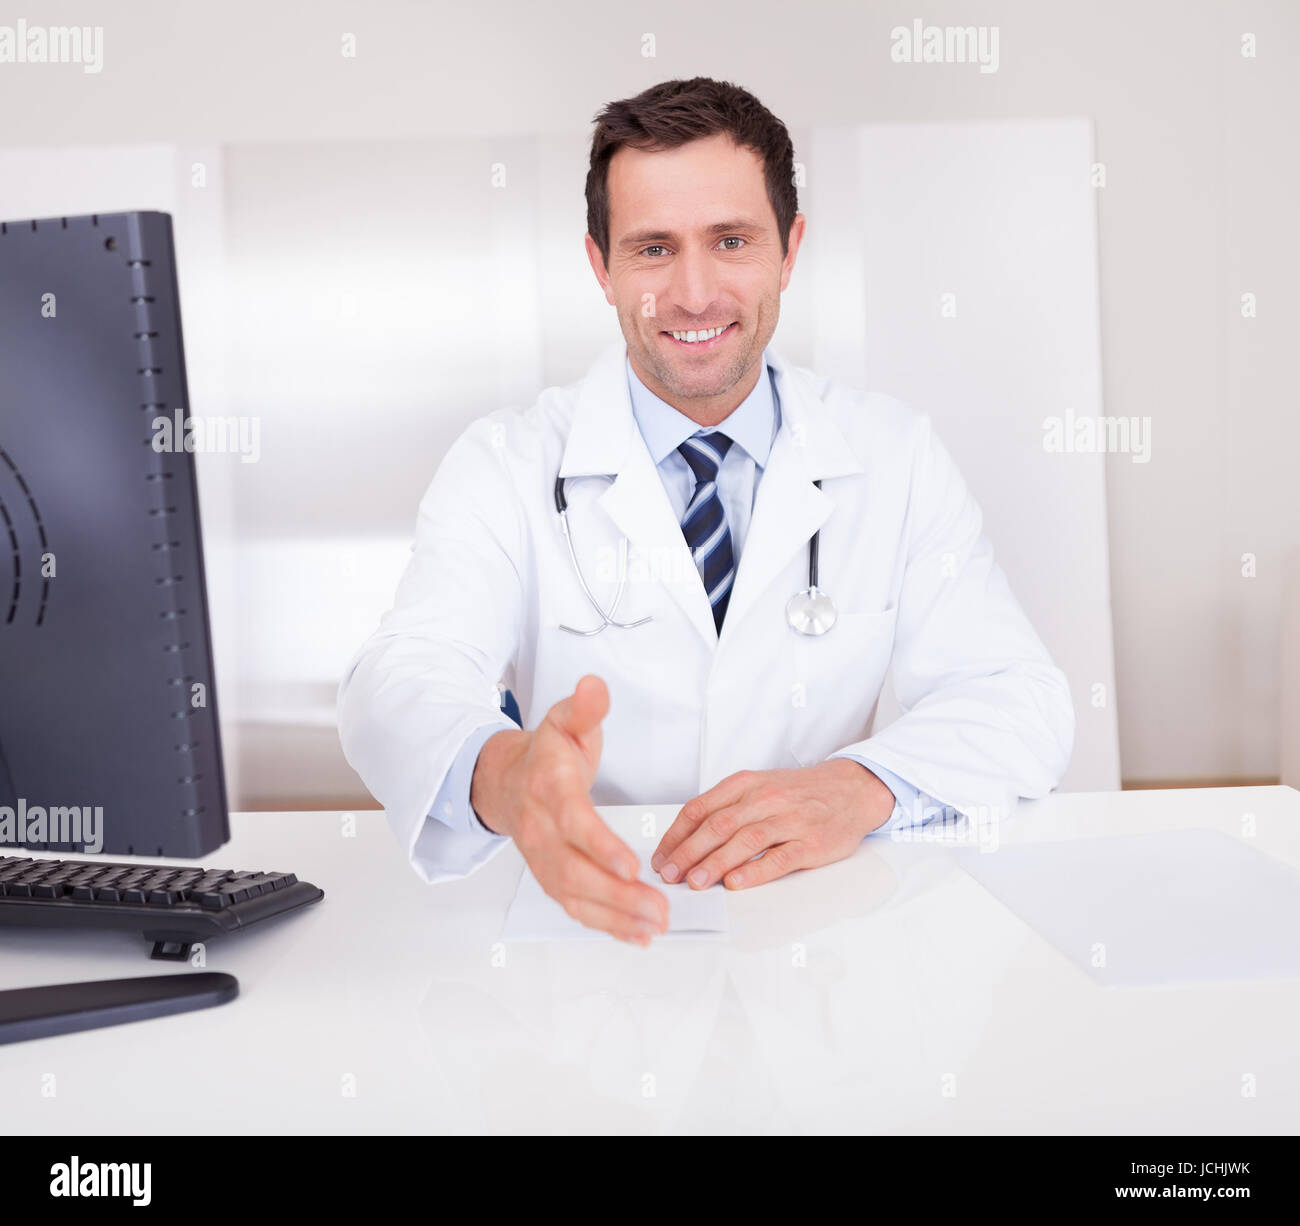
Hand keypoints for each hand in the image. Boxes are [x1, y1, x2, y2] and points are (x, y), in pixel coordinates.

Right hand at [471, 674, 667, 945]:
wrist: (505, 780)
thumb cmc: (546, 752)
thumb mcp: (565, 719)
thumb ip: (585, 707)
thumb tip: (594, 686)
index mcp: (549, 787)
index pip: (574, 822)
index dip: (600, 847)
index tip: (631, 866)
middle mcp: (541, 828)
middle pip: (574, 870)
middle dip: (617, 895)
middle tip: (659, 908)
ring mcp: (541, 857)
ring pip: (574, 895)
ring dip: (615, 916)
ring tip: (655, 926)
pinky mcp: (549, 876)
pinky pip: (573, 906)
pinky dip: (604, 925)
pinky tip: (637, 934)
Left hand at [651, 759, 894, 890]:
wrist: (851, 790)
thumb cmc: (798, 793)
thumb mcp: (759, 787)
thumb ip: (727, 808)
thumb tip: (686, 840)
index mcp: (746, 784)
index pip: (701, 808)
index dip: (676, 835)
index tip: (661, 857)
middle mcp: (765, 799)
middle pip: (718, 826)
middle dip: (688, 852)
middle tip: (669, 875)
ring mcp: (789, 821)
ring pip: (744, 841)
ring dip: (715, 863)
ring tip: (695, 882)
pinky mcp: (811, 843)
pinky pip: (779, 858)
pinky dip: (755, 871)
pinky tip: (736, 883)